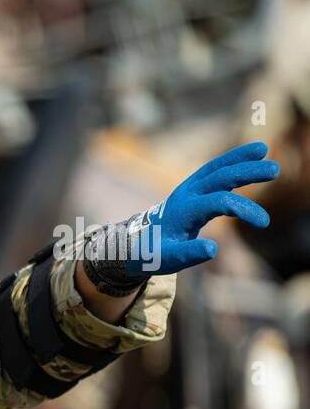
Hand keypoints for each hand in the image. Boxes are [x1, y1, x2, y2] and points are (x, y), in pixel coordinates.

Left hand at [139, 141, 278, 275]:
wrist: (134, 242)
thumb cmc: (152, 253)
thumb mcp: (167, 259)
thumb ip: (188, 254)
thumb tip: (213, 249)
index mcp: (183, 211)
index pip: (218, 202)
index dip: (243, 209)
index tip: (264, 222)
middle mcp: (186, 195)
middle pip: (219, 177)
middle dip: (246, 172)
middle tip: (275, 170)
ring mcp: (188, 188)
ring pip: (216, 168)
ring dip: (239, 158)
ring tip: (263, 149)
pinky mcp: (192, 187)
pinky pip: (214, 169)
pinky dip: (231, 160)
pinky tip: (251, 154)